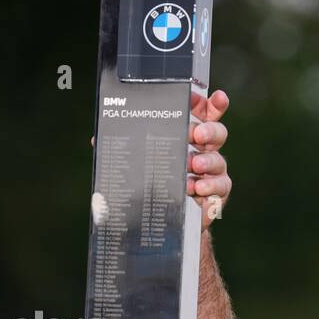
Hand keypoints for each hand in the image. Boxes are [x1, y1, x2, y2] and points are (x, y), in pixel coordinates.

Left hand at [89, 88, 232, 231]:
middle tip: (197, 135)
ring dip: (208, 161)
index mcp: (187, 137)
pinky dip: (210, 187)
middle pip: (217, 132)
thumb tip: (97, 139)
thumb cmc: (152, 184)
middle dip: (209, 130)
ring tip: (194, 165)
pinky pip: (221, 187)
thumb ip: (123, 150)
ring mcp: (212, 173)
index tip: (208, 96)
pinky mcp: (216, 195)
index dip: (209, 103)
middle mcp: (203, 151)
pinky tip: (196, 188)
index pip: (203, 114)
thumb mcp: (137, 164)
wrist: (162, 222)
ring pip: (219, 160)